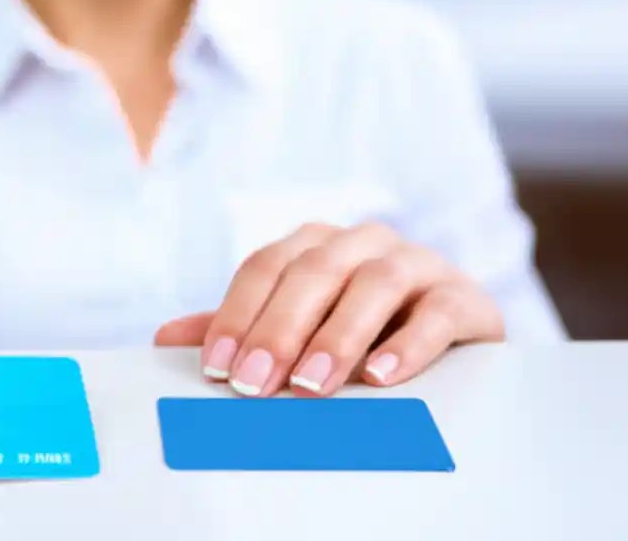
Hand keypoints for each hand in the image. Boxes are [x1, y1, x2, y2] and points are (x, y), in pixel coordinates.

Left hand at [155, 223, 503, 395]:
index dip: (236, 316)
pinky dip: (408, 343)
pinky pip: (437, 312)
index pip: (264, 268)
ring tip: (310, 384)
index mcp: (315, 244)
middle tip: (255, 384)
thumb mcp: (296, 331)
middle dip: (279, 330)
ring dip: (338, 335)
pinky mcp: (463, 296)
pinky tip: (380, 376)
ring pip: (374, 284)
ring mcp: (417, 263)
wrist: (453, 338)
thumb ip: (240, 331)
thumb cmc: (357, 333)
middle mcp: (363, 243)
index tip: (216, 370)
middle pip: (314, 272)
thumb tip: (164, 339)